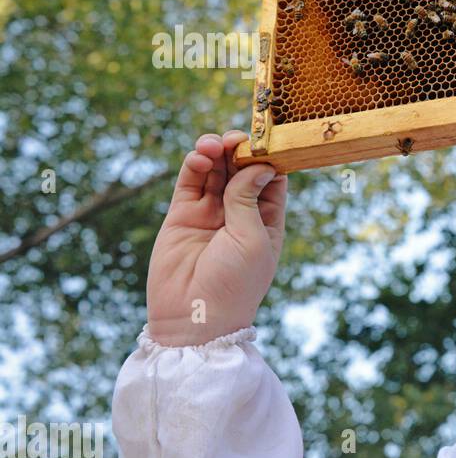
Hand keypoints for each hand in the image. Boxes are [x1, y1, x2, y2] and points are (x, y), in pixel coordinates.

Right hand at [146, 129, 286, 346]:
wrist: (194, 318)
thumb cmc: (234, 285)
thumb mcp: (252, 240)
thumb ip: (248, 200)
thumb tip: (259, 165)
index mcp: (267, 221)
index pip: (271, 179)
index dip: (268, 157)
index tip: (265, 142)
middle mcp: (239, 214)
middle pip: (241, 169)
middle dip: (239, 150)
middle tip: (236, 139)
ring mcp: (210, 213)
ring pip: (215, 170)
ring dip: (216, 152)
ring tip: (214, 145)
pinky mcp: (181, 215)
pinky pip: (190, 182)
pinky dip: (195, 165)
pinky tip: (200, 157)